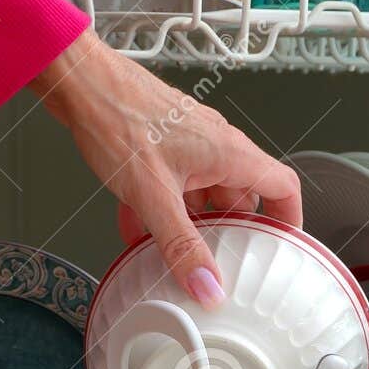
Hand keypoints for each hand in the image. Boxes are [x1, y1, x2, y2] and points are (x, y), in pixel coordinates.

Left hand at [29, 29, 300, 306]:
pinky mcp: (163, 145)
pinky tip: (136, 231)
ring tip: (173, 253)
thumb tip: (208, 286)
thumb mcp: (153, 196)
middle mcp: (216, 146)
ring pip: (203, 194)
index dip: (289, 219)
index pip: (283, 186)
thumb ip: (181, 246)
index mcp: (229, 153)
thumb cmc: (117, 117)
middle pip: (240, 197)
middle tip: (219, 263)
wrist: (79, 82)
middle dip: (227, 232)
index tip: (284, 248)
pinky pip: (173, 185)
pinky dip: (161, 209)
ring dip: (189, 223)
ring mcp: (189, 144)